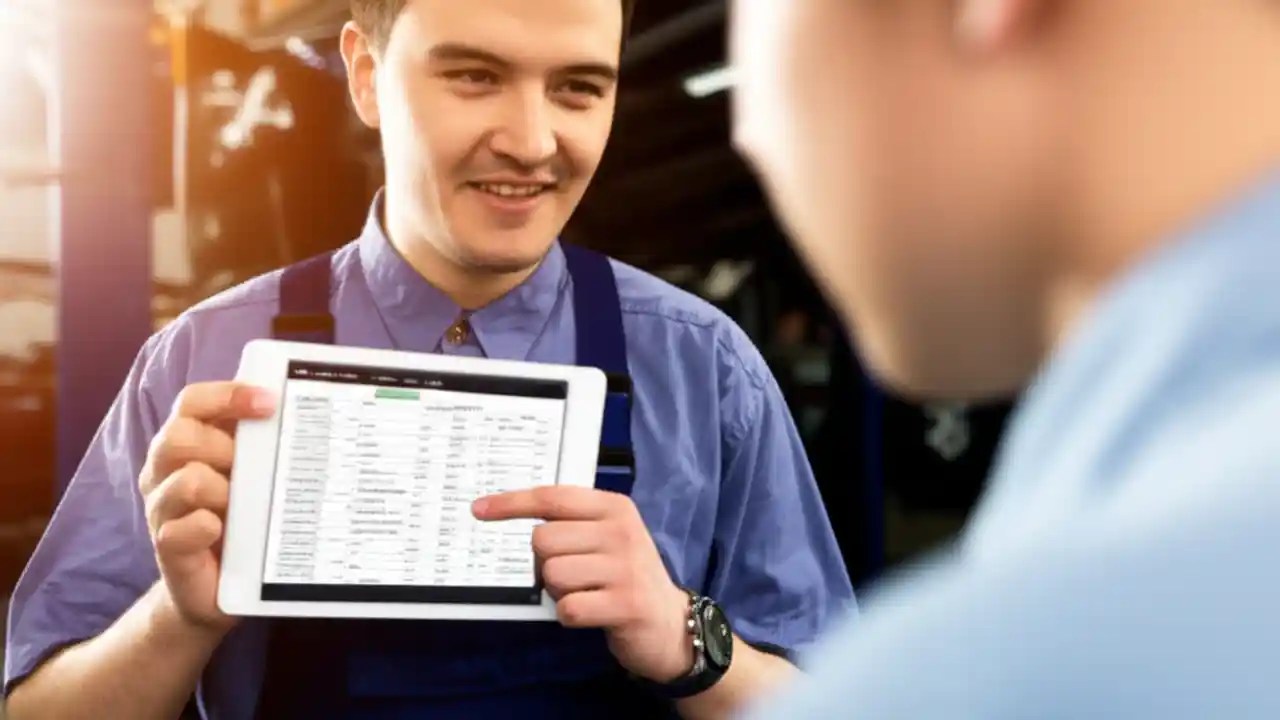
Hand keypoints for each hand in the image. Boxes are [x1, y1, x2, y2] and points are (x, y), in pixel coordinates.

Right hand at [138, 381, 274, 631]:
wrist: (219, 587)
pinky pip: (182, 529)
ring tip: (244, 510)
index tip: (269, 403)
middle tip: (254, 472)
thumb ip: (260, 443)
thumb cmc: (239, 520)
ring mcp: (161, 509)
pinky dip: (208, 527)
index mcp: (185, 444)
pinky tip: (223, 532)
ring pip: (186, 481)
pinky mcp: (167, 547)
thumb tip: (296, 407)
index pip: (191, 402)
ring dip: (224, 492)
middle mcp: (165, 471)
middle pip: (180, 436)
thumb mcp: (252, 475)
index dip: (226, 395)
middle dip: (225, 449)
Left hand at [473, 486, 694, 682]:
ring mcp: (625, 567)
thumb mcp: (608, 537)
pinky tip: (593, 613)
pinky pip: (567, 607)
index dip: (512, 503)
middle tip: (576, 574)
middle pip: (543, 539)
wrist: (670, 624)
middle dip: (546, 562)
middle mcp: (621, 531)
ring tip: (588, 593)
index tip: (479, 509)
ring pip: (552, 574)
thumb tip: (509, 511)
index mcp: (615, 508)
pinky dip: (571, 615)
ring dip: (559, 591)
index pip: (553, 498)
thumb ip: (571, 522)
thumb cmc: (626, 577)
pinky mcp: (626, 604)